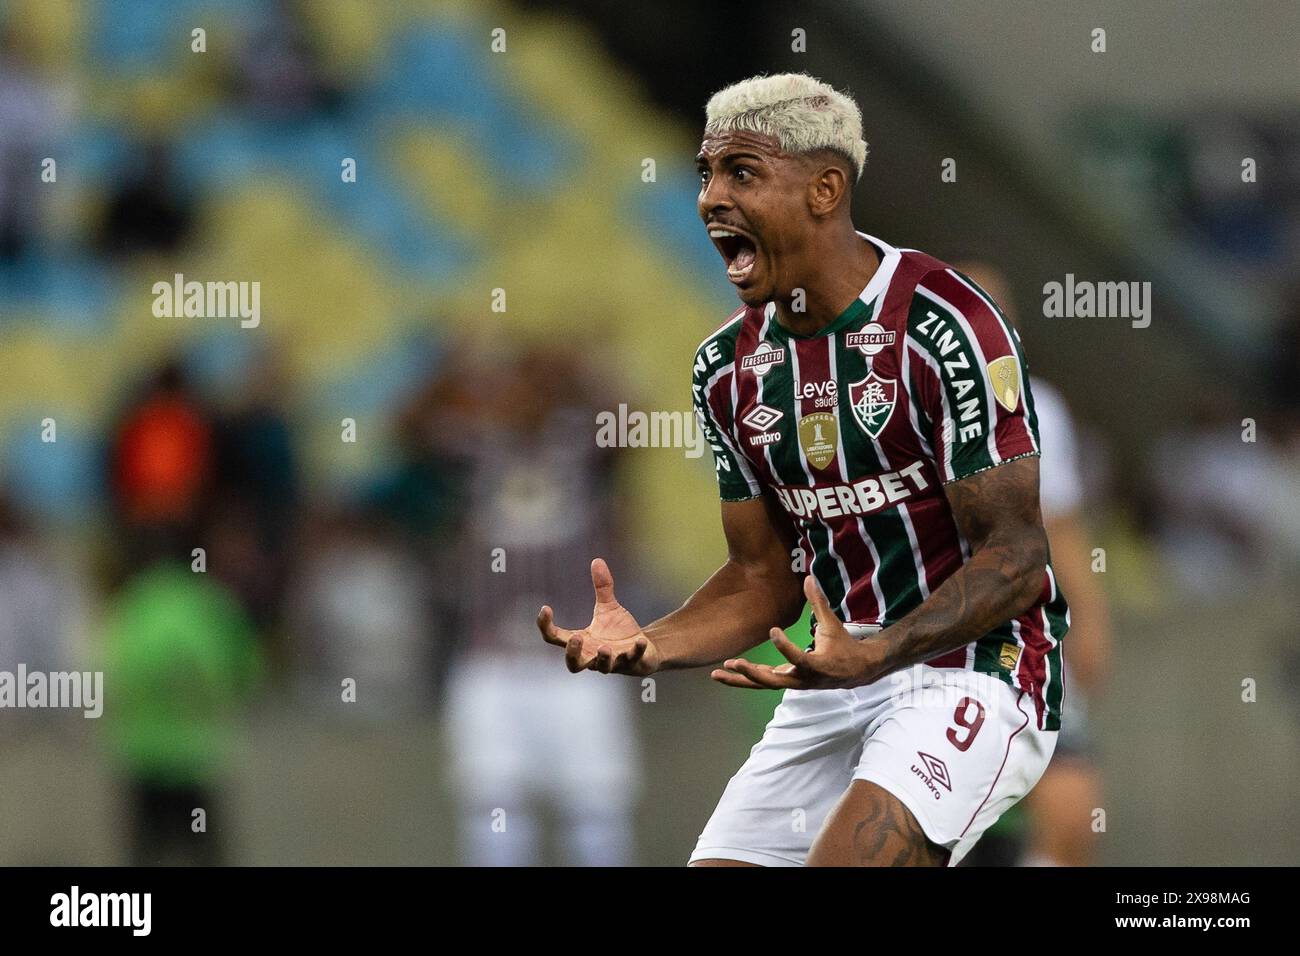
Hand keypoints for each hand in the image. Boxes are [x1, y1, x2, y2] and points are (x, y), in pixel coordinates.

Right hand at [537, 558, 660, 675]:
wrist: (644, 649)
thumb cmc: (618, 632)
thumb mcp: (608, 607)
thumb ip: (602, 587)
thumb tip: (597, 560)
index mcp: (582, 642)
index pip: (555, 638)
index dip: (546, 626)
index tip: (545, 608)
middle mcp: (593, 655)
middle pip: (574, 664)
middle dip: (573, 654)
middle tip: (576, 638)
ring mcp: (613, 662)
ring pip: (602, 667)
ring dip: (603, 659)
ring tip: (604, 647)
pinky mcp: (632, 663)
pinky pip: (632, 660)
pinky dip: (636, 651)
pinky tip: (640, 641)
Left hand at [711, 576, 884, 689]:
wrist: (853, 672)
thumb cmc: (842, 646)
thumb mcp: (833, 625)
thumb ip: (819, 603)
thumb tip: (809, 578)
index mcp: (816, 666)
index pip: (799, 659)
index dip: (786, 647)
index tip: (773, 631)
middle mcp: (801, 679)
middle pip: (773, 681)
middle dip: (752, 673)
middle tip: (734, 663)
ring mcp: (790, 681)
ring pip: (762, 684)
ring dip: (740, 679)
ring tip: (717, 673)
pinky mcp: (783, 680)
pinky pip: (761, 681)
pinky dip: (743, 678)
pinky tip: (725, 671)